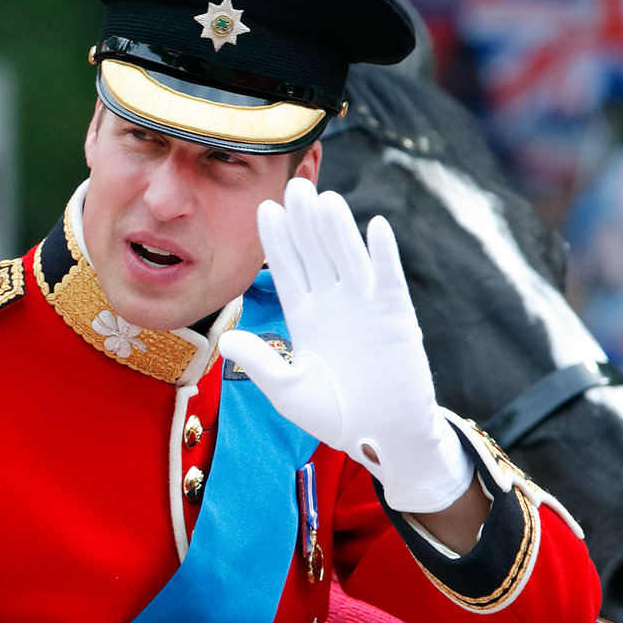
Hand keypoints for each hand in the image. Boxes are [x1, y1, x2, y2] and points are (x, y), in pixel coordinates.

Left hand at [218, 178, 472, 513]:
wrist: (383, 437)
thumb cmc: (335, 415)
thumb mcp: (288, 390)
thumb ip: (261, 362)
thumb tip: (225, 338)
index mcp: (305, 316)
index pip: (287, 269)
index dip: (277, 240)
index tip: (265, 209)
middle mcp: (333, 303)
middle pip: (316, 253)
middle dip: (304, 221)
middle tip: (293, 185)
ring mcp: (365, 306)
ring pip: (348, 258)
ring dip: (338, 229)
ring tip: (325, 199)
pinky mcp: (396, 317)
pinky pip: (389, 279)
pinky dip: (384, 255)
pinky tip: (376, 227)